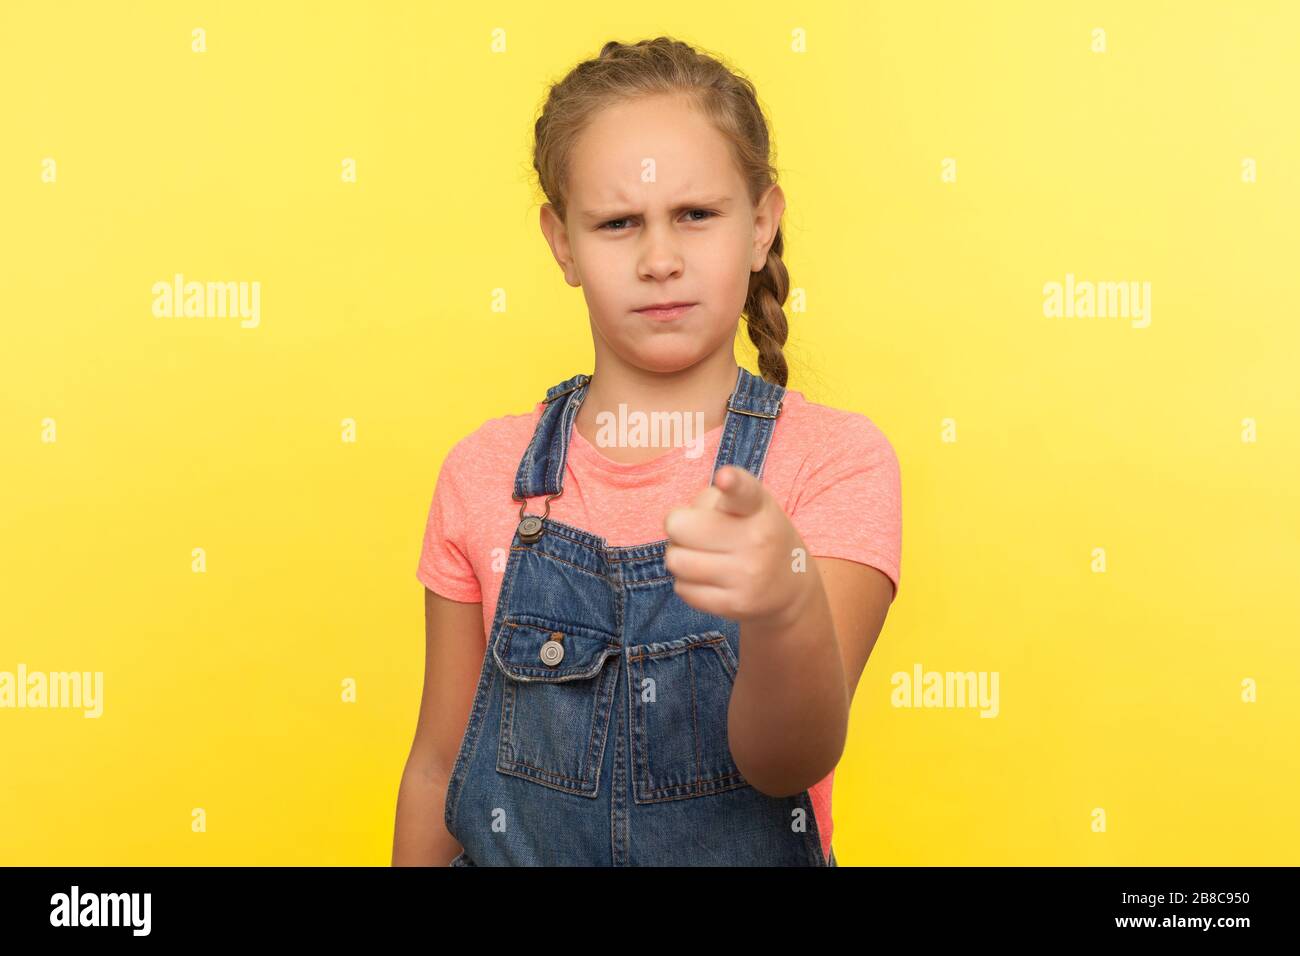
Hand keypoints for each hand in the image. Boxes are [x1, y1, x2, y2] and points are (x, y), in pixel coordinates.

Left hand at [663, 464, 814, 627]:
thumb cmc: (755, 532)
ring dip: (679, 556)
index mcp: (758, 506)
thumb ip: (710, 501)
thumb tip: (678, 526)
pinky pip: (682, 589)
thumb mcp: (748, 505)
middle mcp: (757, 540)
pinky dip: (688, 582)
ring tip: (702, 555)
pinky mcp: (734, 604)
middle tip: (697, 532)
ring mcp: (747, 575)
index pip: (744, 491)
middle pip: (679, 526)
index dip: (733, 483)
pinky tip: (710, 578)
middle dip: (678, 527)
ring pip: (675, 560)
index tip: (725, 477)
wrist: (790, 585)